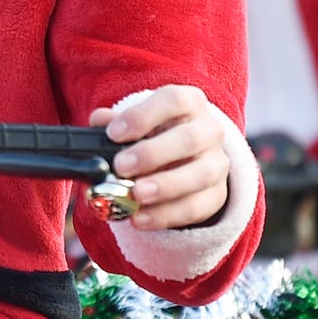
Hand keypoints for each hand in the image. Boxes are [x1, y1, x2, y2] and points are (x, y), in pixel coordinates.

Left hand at [91, 87, 232, 232]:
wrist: (185, 159)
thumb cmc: (155, 135)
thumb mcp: (137, 123)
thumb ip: (116, 122)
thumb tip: (100, 120)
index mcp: (189, 103)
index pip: (173, 101)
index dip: (143, 116)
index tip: (113, 134)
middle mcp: (209, 130)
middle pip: (189, 138)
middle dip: (152, 154)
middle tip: (121, 166)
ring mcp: (217, 164)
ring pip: (200, 175)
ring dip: (165, 186)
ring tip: (135, 194)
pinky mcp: (217, 195)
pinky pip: (197, 207)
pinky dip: (166, 215)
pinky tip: (140, 218)